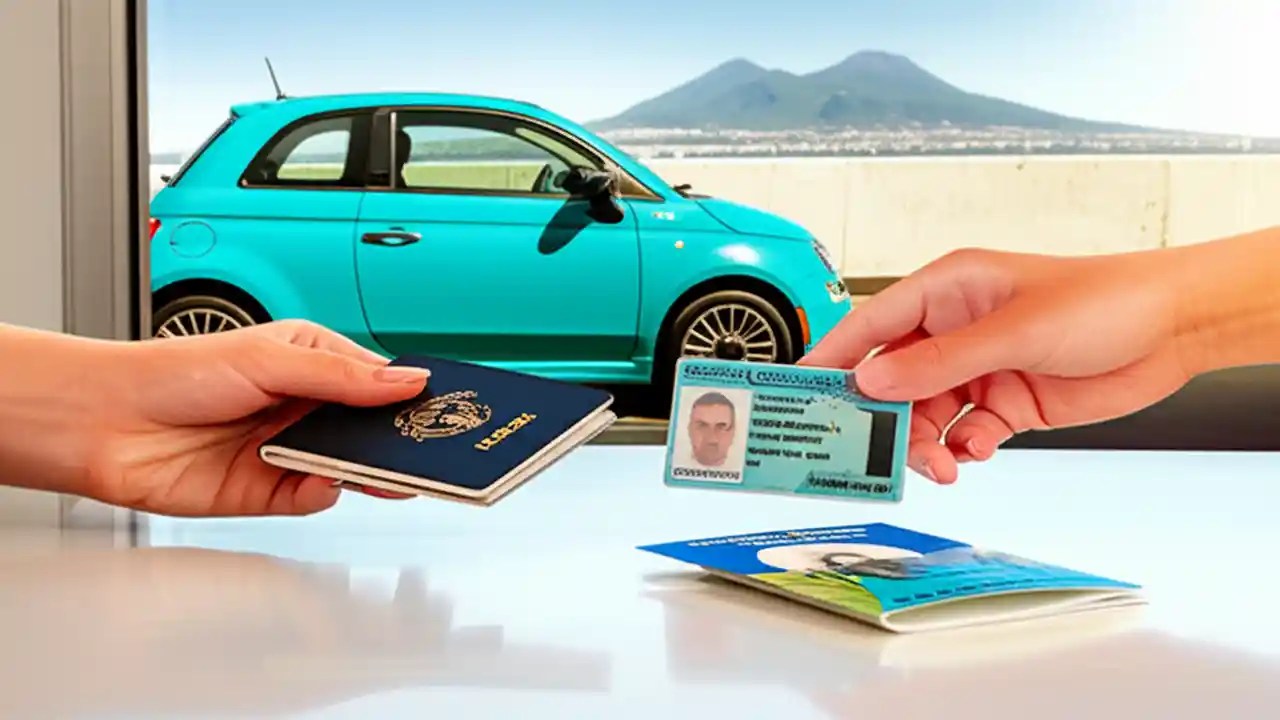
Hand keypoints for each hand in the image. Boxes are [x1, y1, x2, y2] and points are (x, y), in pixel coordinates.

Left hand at [82, 320, 428, 515]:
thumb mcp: (268, 358)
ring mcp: (287, 450)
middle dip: (398, 437)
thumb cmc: (171, 373)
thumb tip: (405, 380)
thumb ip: (341, 376)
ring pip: (348, 465)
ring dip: (366, 468)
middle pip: (370, 427)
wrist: (104, 424)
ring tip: (388, 469)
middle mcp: (302, 406)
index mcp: (311, 361)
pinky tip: (318, 482)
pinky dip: (321, 492)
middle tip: (432, 446)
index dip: (411, 393)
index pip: (377, 379)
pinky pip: (313, 497)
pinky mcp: (267, 492)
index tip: (445, 404)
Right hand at [800, 248, 1194, 483]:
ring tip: (941, 465)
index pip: (869, 325)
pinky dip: (963, 449)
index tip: (798, 390)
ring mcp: (978, 367)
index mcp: (945, 290)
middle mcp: (953, 329)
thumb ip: (938, 361)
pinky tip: (975, 453)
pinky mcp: (1006, 402)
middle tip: (867, 452)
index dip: (831, 358)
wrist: (1174, 329)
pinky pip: (964, 433)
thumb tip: (871, 383)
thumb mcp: (1012, 330)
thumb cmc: (1101, 301)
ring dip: (926, 443)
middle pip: (892, 381)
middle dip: (882, 418)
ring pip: (926, 415)